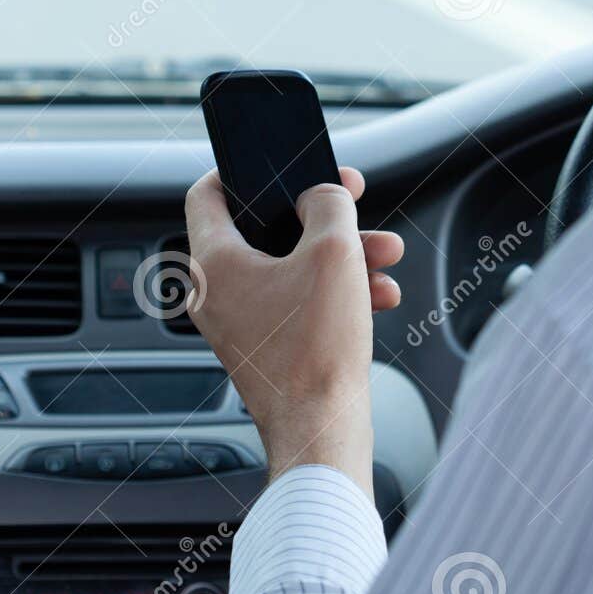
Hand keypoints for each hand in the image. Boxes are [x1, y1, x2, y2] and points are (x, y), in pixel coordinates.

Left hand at [184, 166, 403, 494]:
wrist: (323, 431)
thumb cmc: (316, 351)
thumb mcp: (334, 251)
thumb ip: (328, 203)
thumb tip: (322, 196)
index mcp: (213, 261)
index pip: (207, 192)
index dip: (243, 168)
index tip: (278, 162)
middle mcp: (216, 292)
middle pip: (264, 227)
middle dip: (320, 213)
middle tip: (352, 199)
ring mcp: (239, 323)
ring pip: (290, 265)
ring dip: (341, 254)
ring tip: (385, 255)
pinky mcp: (267, 347)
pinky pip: (299, 301)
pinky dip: (336, 292)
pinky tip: (379, 296)